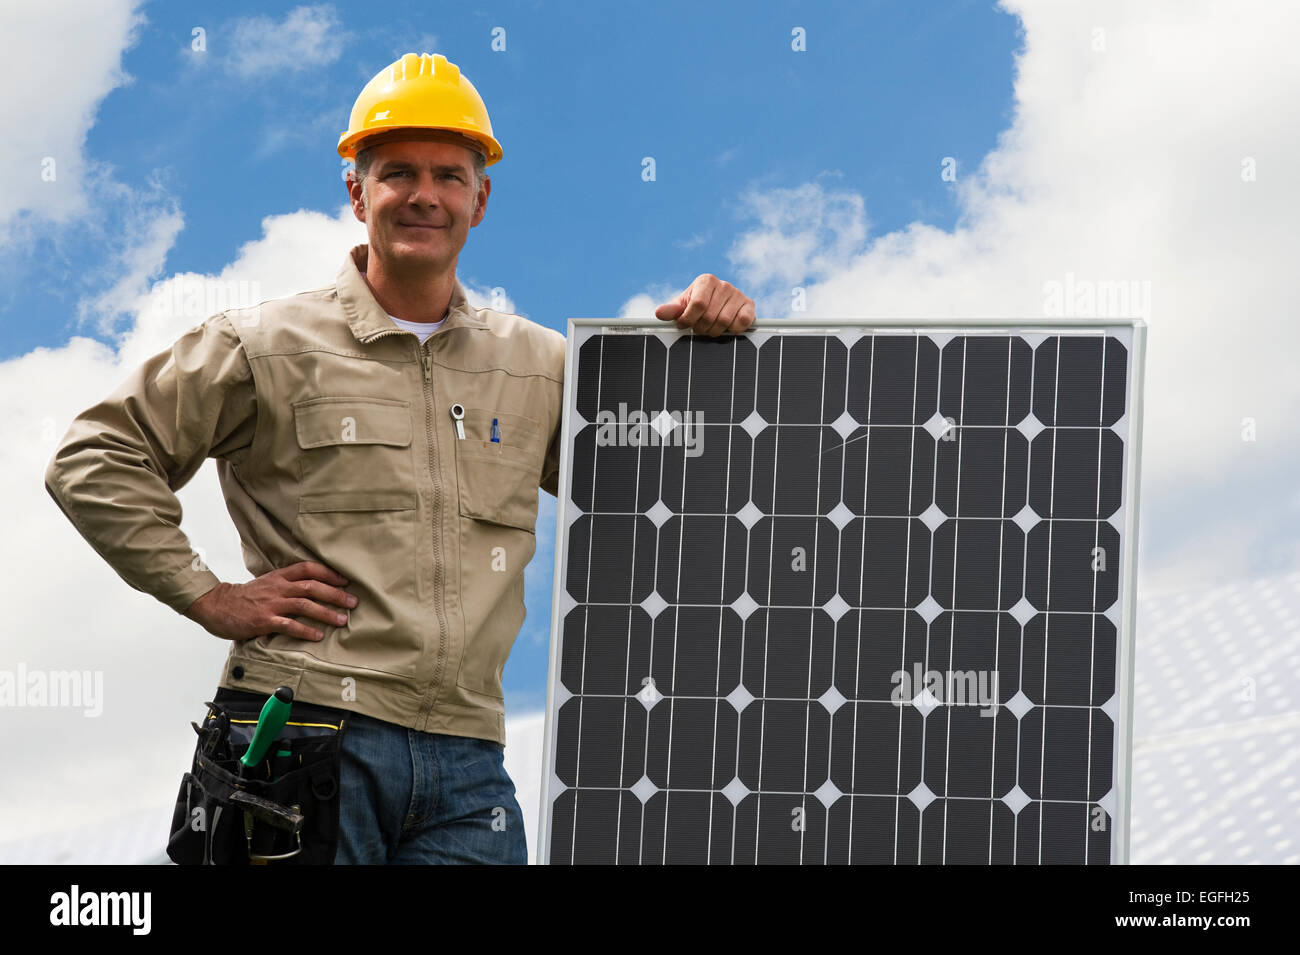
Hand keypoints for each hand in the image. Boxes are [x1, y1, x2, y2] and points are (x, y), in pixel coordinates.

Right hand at [183, 561, 356, 641]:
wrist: (216, 605)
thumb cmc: (245, 597)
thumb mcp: (267, 583)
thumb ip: (287, 583)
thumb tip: (312, 587)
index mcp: (279, 577)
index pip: (308, 568)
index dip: (329, 573)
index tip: (345, 581)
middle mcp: (278, 588)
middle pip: (312, 587)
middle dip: (335, 594)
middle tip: (354, 602)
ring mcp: (271, 604)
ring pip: (304, 605)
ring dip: (326, 613)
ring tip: (342, 620)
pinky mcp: (264, 621)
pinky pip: (288, 625)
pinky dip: (305, 630)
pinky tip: (318, 636)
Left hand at [654, 274, 755, 336]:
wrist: (719, 305)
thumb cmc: (697, 306)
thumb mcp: (682, 306)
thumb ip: (671, 310)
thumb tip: (659, 313)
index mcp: (706, 281)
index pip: (698, 304)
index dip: (689, 320)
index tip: (684, 325)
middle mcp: (724, 284)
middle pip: (710, 316)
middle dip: (701, 328)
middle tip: (698, 328)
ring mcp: (738, 294)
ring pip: (724, 322)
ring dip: (715, 331)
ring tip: (710, 328)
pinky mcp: (750, 305)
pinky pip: (742, 323)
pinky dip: (732, 330)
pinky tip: (726, 327)